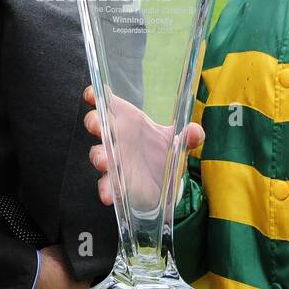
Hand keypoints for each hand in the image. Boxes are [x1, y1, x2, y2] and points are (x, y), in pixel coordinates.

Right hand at [83, 85, 203, 207]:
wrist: (164, 185)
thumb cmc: (163, 155)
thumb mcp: (178, 143)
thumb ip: (189, 136)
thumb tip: (196, 131)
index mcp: (129, 122)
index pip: (109, 104)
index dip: (97, 96)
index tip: (93, 94)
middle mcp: (117, 139)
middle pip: (98, 124)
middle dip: (94, 122)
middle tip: (97, 125)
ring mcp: (114, 160)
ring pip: (99, 154)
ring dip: (99, 156)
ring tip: (104, 161)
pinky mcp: (116, 182)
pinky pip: (106, 184)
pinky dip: (105, 189)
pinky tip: (109, 194)